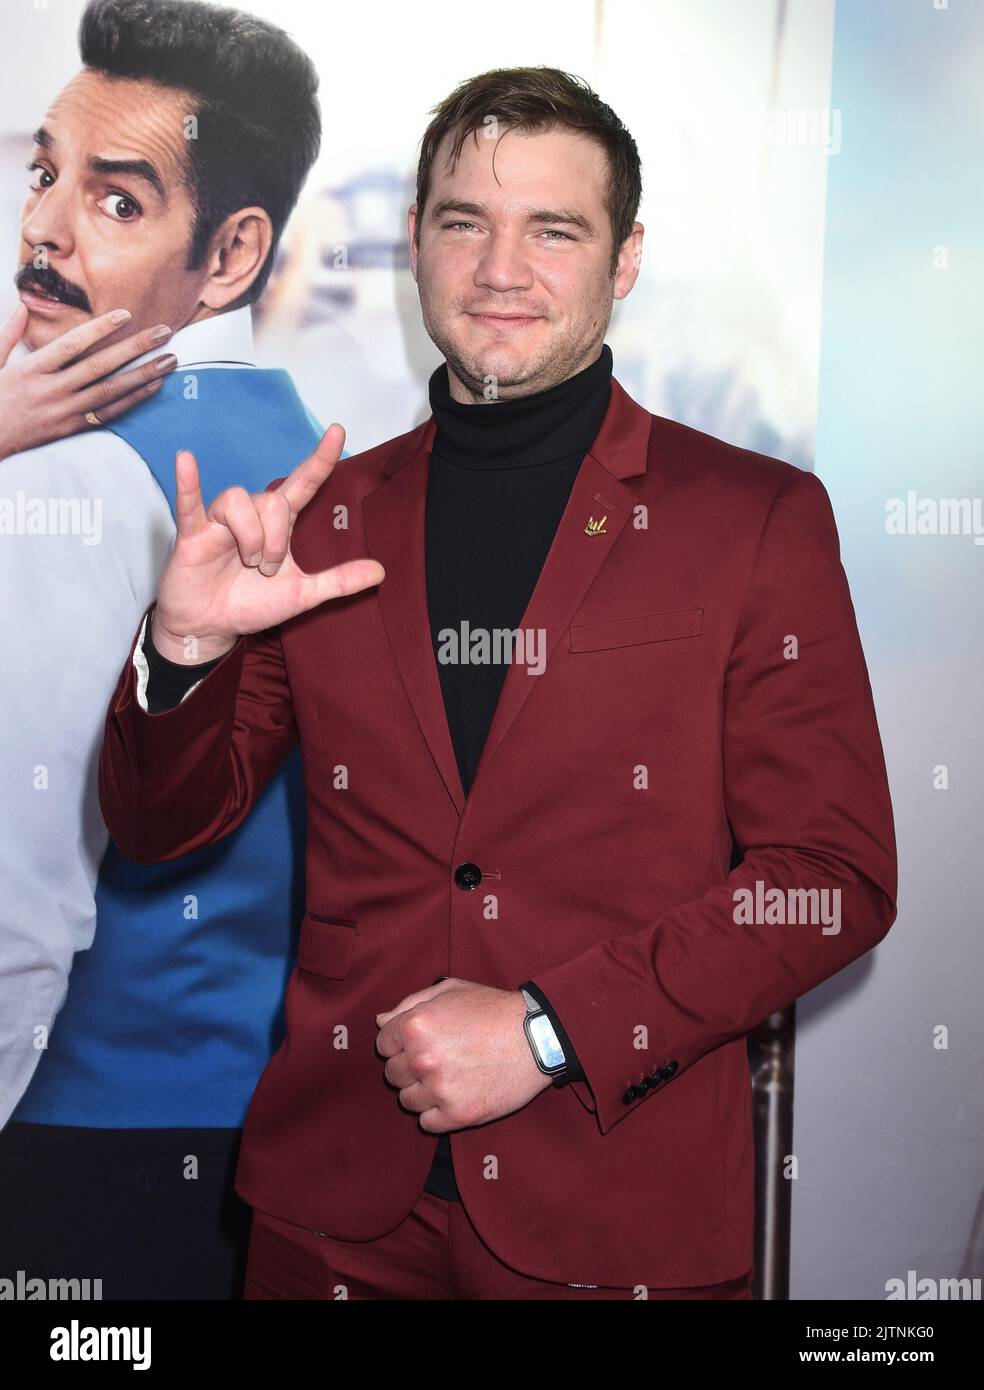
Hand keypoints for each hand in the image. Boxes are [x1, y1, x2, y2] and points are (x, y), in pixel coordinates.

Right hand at [0, 303, 176, 459]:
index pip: (72, 345)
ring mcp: (65, 411)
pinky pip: (109, 413)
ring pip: (110, 391)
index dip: (100, 329)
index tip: (125, 315)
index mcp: (33, 369)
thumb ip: (8, 332)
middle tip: (163, 332)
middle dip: (135, 348)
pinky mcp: (74, 428)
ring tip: (169, 360)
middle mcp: (52, 390)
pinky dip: (133, 399)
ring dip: (143, 374)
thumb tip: (20, 304)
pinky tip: (153, 386)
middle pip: (100, 366)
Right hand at [150, 424, 384, 662]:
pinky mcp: (192, 534)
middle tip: (267, 570)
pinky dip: (188, 482)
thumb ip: (339, 581)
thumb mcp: (302, 594)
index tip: (337, 431)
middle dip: (275, 541)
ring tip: (247, 563)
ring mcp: (219, 522)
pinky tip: (186, 460)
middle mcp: (251, 515)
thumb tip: (381, 570)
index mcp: (278, 524)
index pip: (303, 483)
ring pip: (239, 501)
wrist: (211, 627)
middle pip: (272, 500)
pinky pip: (190, 502)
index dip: (320, 459)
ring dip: (250, 537)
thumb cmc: (251, 604)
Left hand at [375, 979, 551, 1132]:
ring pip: (407, 1101)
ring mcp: (439, 1090)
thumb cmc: (493, 1010)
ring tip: (449, 1078)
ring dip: (422, 1092)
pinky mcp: (458, 1115)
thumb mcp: (451, 990)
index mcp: (416, 1026)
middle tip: (439, 1060)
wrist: (536, 1037)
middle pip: (392, 1074)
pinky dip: (437, 1114)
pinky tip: (456, 1096)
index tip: (421, 1044)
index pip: (383, 1045)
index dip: (400, 1043)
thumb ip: (410, 1004)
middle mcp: (422, 1059)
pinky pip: (427, 1123)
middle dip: (410, 1067)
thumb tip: (381, 1022)